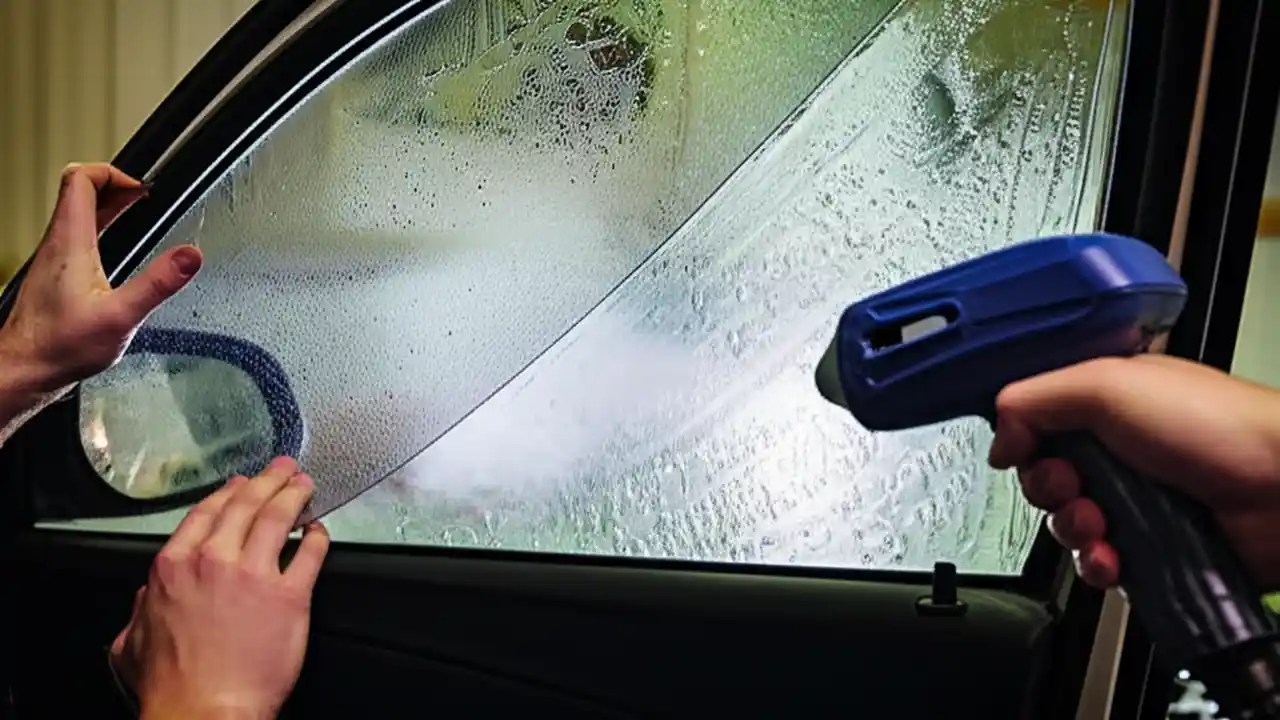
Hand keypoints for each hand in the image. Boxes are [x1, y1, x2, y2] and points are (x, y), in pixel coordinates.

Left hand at [0, 163, 201, 397]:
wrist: (24, 369)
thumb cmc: (60, 347)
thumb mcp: (120, 316)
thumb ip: (157, 283)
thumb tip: (190, 256)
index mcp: (71, 241)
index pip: (81, 179)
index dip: (113, 173)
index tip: (141, 187)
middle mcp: (58, 244)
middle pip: (79, 191)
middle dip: (116, 186)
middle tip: (143, 196)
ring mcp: (54, 259)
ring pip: (76, 213)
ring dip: (107, 206)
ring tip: (135, 210)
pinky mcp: (55, 275)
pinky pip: (76, 236)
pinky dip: (100, 228)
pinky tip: (116, 248)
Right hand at [111, 458, 329, 719]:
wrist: (205, 712)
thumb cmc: (170, 687)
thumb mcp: (131, 644)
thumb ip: (140, 612)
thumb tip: (145, 599)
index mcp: (174, 567)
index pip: (206, 514)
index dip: (228, 494)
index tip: (240, 484)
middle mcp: (214, 561)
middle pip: (246, 505)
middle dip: (267, 481)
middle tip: (283, 468)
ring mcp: (254, 575)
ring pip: (278, 518)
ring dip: (294, 495)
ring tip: (305, 484)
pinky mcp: (290, 595)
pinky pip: (311, 554)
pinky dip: (318, 537)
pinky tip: (320, 531)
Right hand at [989, 354, 1279, 588]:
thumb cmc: (1219, 427)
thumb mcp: (1107, 385)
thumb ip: (1035, 398)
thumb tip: (998, 431)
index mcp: (1108, 401)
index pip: (1036, 420)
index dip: (1022, 438)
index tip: (1023, 448)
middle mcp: (1120, 448)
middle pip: (1044, 475)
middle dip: (1048, 488)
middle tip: (1072, 485)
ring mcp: (1136, 499)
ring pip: (1067, 524)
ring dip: (1073, 529)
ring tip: (1100, 524)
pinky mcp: (1150, 546)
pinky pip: (1097, 563)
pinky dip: (1098, 564)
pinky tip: (1114, 556)